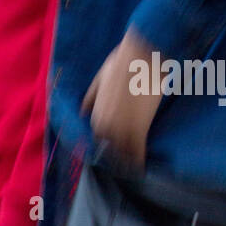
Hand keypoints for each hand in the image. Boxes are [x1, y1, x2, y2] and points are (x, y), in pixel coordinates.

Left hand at [82, 28, 162, 167]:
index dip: (105, 147)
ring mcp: (122, 130)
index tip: (111, 153)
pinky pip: (138, 153)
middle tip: (122, 165)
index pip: (97, 142)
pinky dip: (139, 162)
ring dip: (127, 163)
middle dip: (116, 159)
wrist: (142, 55)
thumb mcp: (99, 79)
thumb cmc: (121, 62)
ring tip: (131, 170)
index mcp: (96, 117)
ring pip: (123, 155)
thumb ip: (90, 98)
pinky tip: (141, 170)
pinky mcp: (139, 130)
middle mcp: (106, 128)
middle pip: (110, 152)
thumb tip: (82, 112)